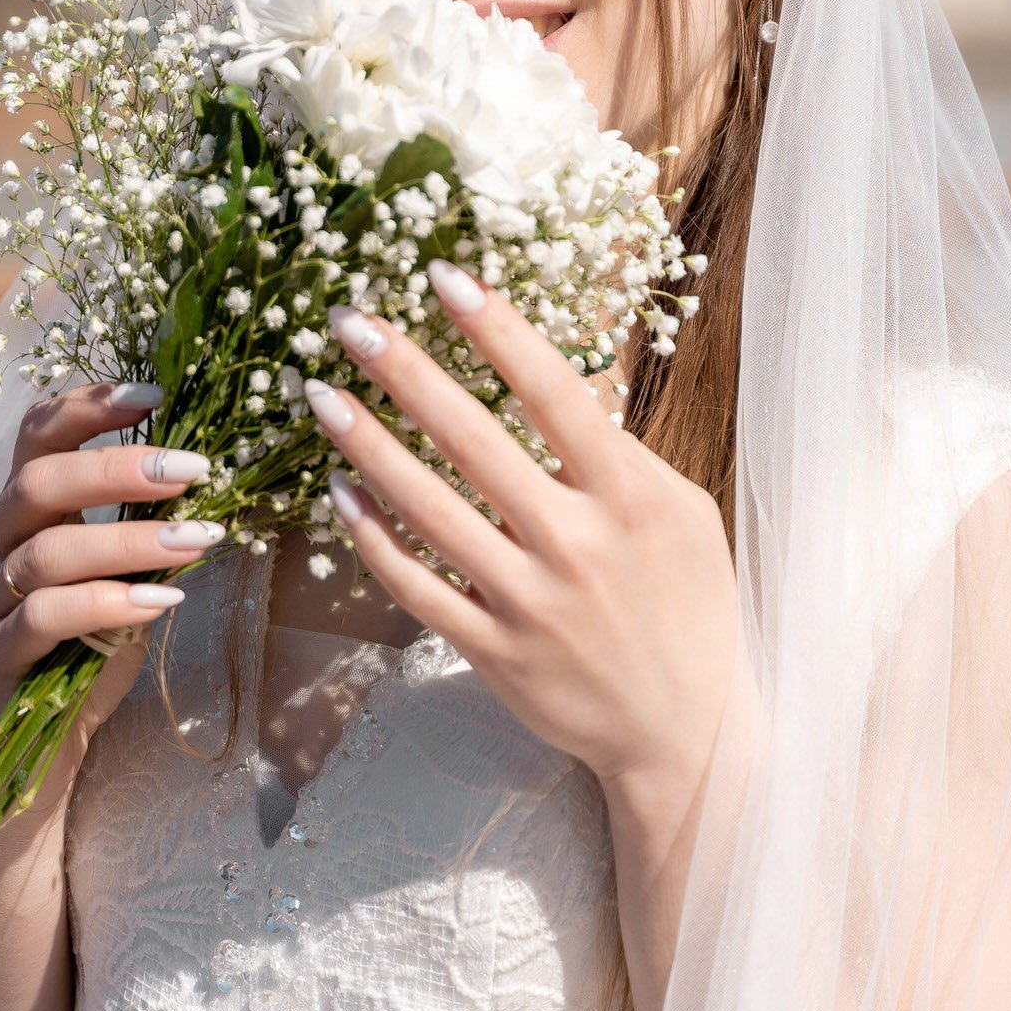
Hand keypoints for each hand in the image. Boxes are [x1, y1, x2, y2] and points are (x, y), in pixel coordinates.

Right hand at [0, 381, 225, 804]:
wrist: (28, 755)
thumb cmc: (83, 647)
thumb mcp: (117, 573)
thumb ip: (143, 523)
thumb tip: (213, 472)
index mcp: (16, 510)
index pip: (36, 432)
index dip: (90, 403)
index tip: (156, 391)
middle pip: (39, 481)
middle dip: (120, 467)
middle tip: (194, 469)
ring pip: (47, 551)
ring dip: (132, 541)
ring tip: (200, 542)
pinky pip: (45, 619)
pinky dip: (107, 605)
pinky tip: (160, 606)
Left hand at [308, 260, 740, 802]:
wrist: (686, 734)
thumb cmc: (689, 603)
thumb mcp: (682, 513)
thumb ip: (621, 452)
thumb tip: (555, 385)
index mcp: (629, 498)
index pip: (554, 394)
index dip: (498, 330)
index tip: (445, 277)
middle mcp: (575, 544)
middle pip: (473, 442)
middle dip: (406, 371)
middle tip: (349, 319)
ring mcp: (528, 603)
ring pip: (428, 512)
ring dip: (368, 447)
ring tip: (321, 395)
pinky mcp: (493, 653)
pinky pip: (416, 587)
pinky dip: (372, 539)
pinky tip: (339, 490)